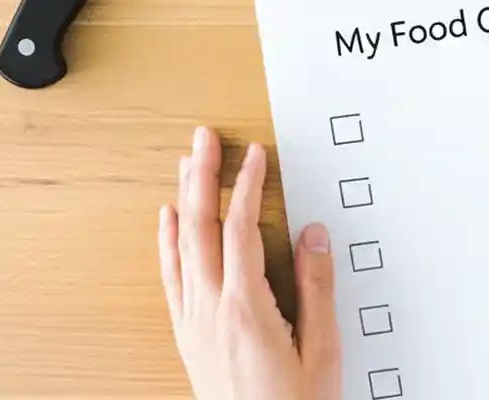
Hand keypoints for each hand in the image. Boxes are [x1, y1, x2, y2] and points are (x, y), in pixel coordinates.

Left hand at [157, 127, 340, 399]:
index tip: (254, 155)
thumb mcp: (322, 350)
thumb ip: (316, 288)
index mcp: (246, 310)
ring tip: (187, 164)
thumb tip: (312, 235)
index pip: (242, 231)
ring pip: (181, 247)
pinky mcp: (189, 336)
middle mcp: (211, 313)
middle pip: (200, 228)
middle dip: (203, 177)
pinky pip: (171, 278)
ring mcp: (194, 324)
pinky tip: (166, 222)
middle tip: (206, 139)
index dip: (247, 186)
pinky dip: (166, 243)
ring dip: (184, 200)